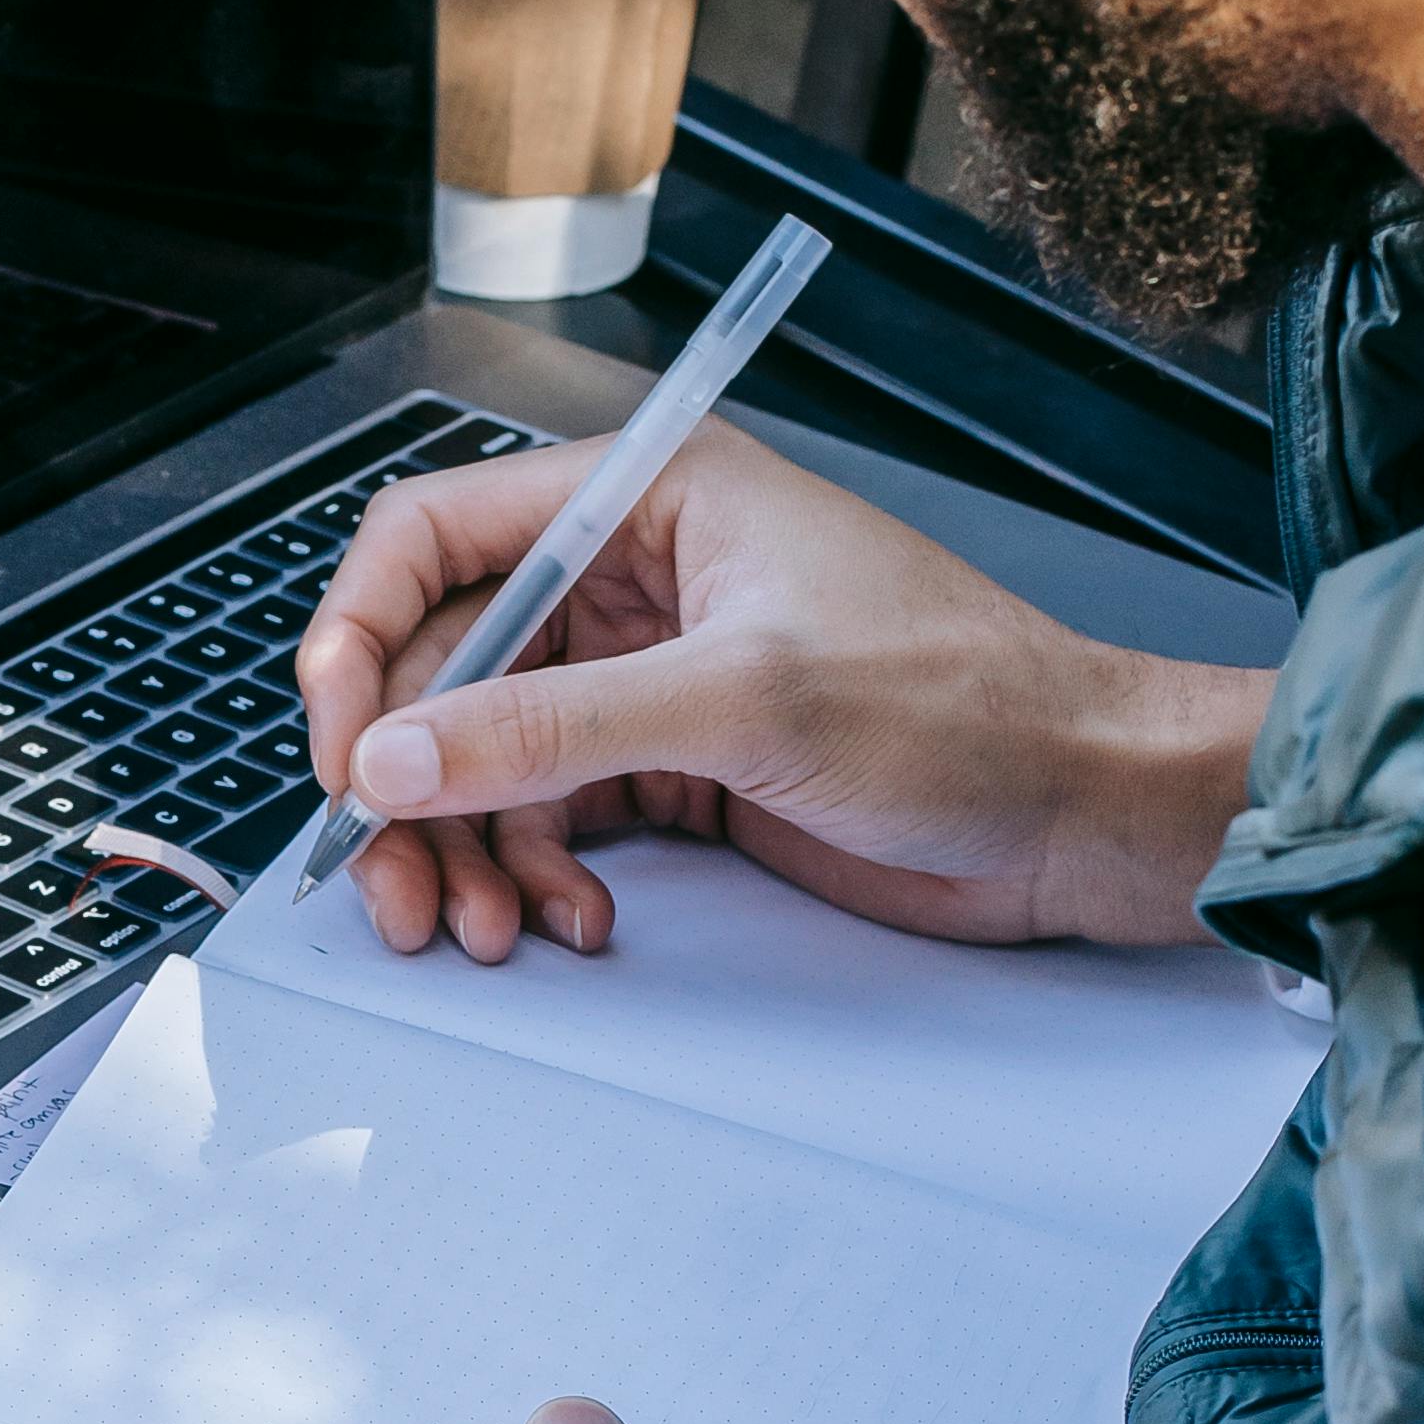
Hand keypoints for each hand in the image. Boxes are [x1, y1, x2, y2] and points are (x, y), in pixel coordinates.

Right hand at [292, 413, 1265, 964]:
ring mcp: (647, 677)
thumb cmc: (967, 706)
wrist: (1081, 811)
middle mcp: (631, 575)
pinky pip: (550, 816)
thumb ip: (553, 731)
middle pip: (442, 666)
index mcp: (646, 495)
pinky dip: (539, 875)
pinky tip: (577, 921)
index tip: (342, 749)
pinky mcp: (675, 768)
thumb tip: (393, 757)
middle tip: (395, 883)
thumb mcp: (744, 704)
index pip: (434, 537)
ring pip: (483, 755)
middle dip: (406, 780)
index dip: (361, 640)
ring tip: (481, 928)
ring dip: (465, 848)